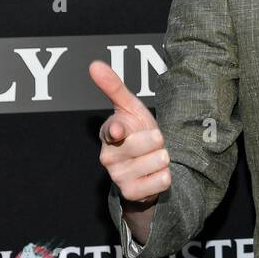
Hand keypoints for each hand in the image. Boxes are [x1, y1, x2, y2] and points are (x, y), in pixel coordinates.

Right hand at [89, 60, 171, 202]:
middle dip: (160, 141)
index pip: (113, 129)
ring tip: (153, 158)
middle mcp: (108, 156)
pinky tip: (154, 174)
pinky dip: (164, 176)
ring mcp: (118, 176)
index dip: (118, 131)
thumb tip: (93, 64)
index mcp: (108, 132)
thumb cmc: (135, 132)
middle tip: (152, 143)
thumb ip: (113, 87)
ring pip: (159, 161)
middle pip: (151, 142)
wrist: (143, 166)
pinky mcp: (131, 193)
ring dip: (163, 159)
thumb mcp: (129, 108)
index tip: (120, 131)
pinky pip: (162, 181)